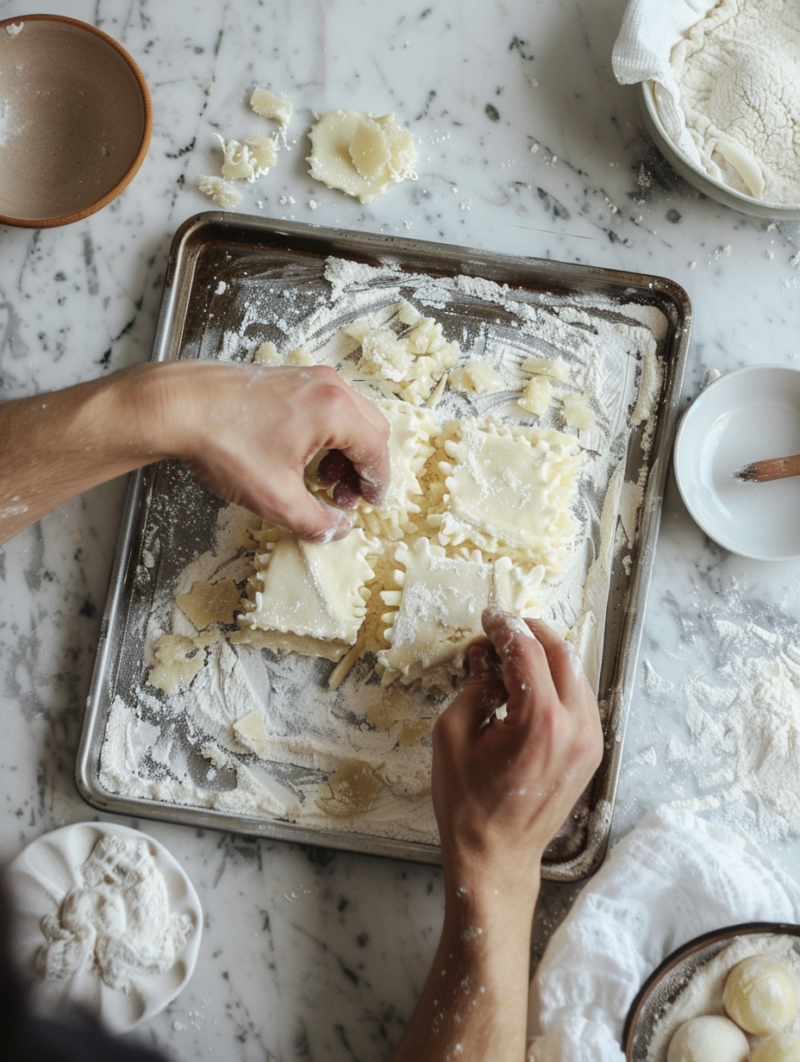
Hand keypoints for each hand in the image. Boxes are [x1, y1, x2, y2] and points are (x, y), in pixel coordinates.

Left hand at [153, 361, 391, 540]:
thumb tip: (338, 531)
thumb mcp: (275, 498)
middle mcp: (326, 386)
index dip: (376, 484)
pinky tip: (298, 457)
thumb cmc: (223, 444)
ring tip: (318, 479)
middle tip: (341, 496)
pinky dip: (324, 434)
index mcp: (334, 410)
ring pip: (347, 416)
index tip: (371, 504)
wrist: (176, 407)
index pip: (376, 450)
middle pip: (369, 428)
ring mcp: (306, 377)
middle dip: (361, 467)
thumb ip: (316, 521)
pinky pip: (323, 406)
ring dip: (342, 450)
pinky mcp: (286, 378)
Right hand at [432, 609, 602, 899]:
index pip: (528, 651)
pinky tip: (527, 686)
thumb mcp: (452, 735)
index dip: (506, 627)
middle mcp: (576, 727)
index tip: (489, 618)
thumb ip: (474, 685)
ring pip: (575, 672)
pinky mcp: (591, 750)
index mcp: (541, 722)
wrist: (497, 857)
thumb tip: (487, 657)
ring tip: (508, 659)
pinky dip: (556, 680)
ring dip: (544, 655)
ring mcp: (590, 740)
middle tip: (499, 631)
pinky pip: (579, 697)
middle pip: (562, 652)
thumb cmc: (468, 805)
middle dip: (530, 633)